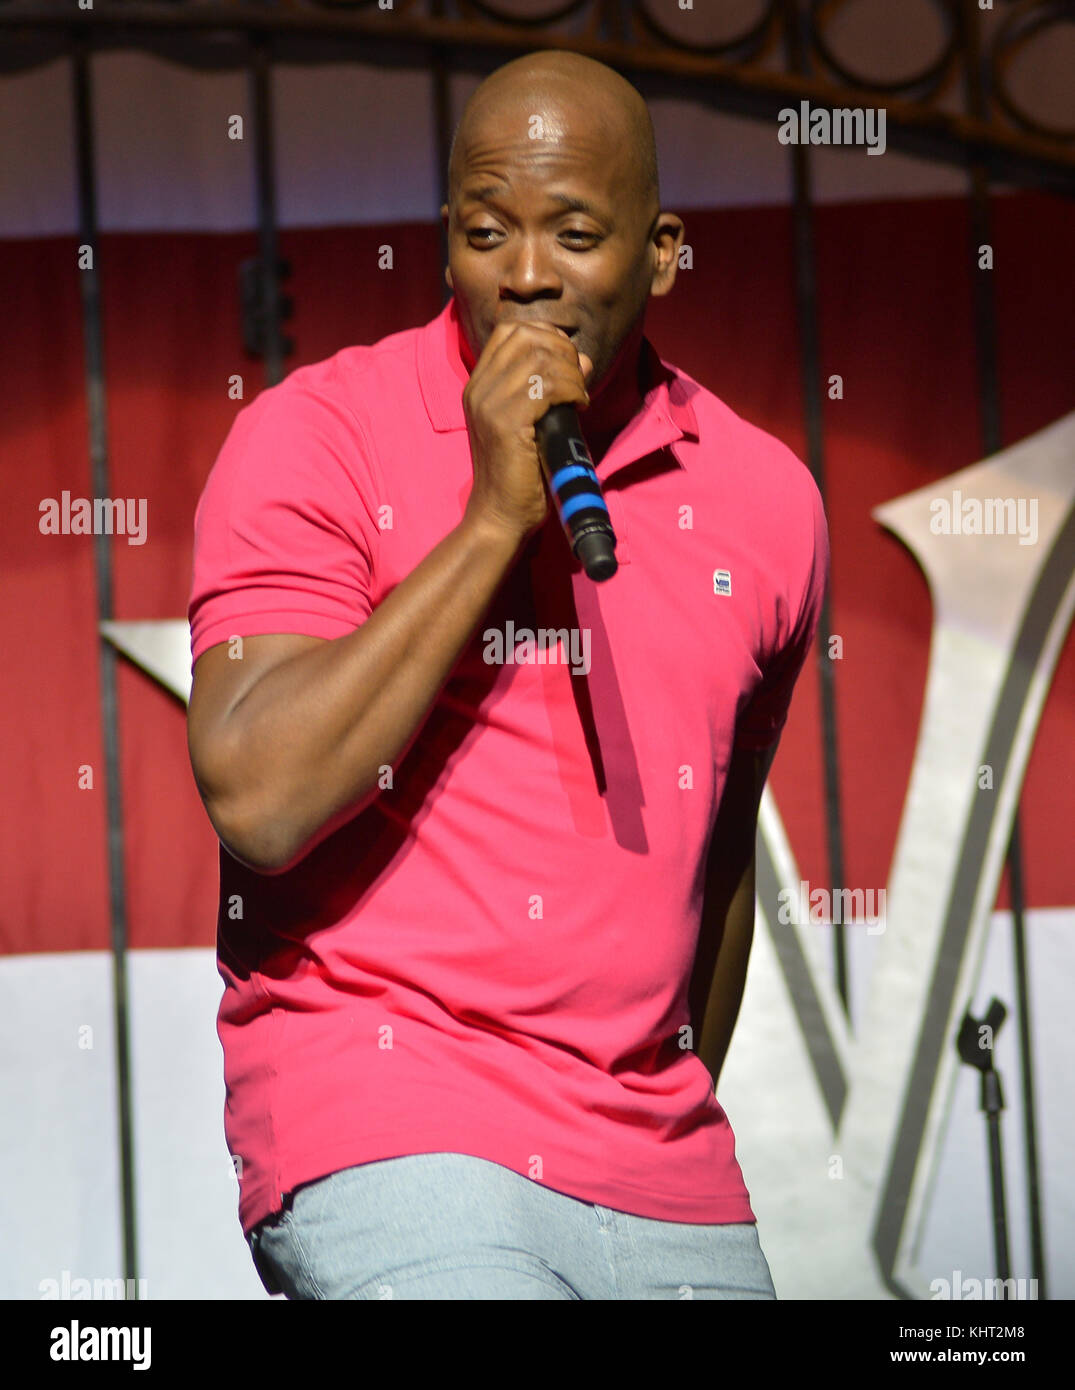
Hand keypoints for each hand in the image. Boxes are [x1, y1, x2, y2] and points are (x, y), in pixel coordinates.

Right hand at [462, 321, 593, 540]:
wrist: (499, 516)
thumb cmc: (519, 475)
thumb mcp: (533, 423)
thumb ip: (551, 388)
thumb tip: (583, 358)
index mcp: (479, 386)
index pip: (510, 331)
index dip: (547, 336)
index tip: (567, 363)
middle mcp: (479, 389)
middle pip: (526, 336)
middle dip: (563, 351)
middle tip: (578, 380)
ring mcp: (489, 404)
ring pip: (540, 358)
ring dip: (571, 373)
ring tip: (579, 396)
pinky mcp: (506, 423)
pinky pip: (547, 386)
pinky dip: (571, 390)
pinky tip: (579, 406)